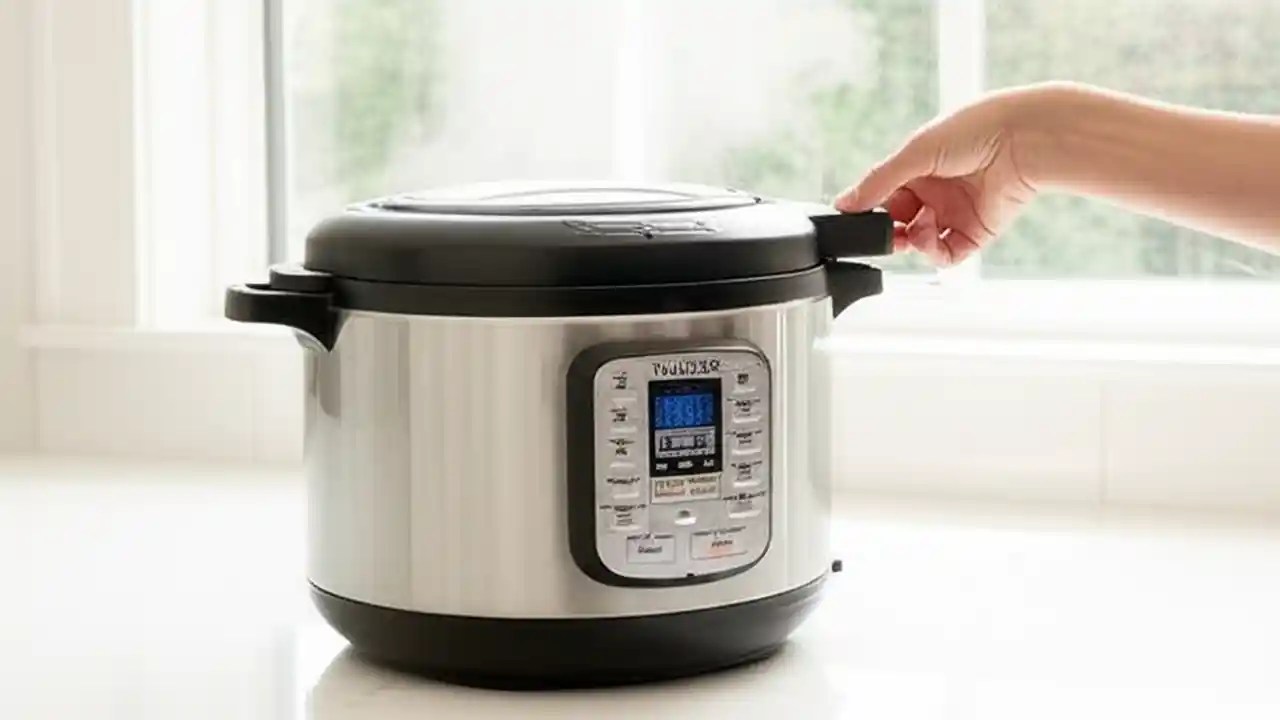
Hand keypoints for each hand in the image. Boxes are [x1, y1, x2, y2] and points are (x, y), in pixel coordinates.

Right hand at [834, 86, 1048, 264]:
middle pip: (897, 224)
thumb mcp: (914, 152)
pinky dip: (932, 251)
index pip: (882, 197)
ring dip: (910, 239)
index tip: (854, 219)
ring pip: (918, 243)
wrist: (1023, 140)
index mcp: (917, 168)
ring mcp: (954, 215)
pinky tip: (931, 232)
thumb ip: (877, 182)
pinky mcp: (975, 234)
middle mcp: (934, 192)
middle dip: (887, 231)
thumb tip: (842, 204)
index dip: (868, 211)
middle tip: (881, 231)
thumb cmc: (974, 130)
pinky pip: (946, 256)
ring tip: (916, 225)